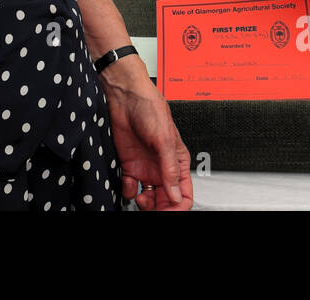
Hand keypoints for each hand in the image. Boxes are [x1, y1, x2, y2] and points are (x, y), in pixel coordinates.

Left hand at [101, 62, 192, 210]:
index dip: (178, 206)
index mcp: (178, 162)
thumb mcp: (164, 140)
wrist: (125, 97)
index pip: (183, 193)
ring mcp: (146, 167)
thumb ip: (169, 170)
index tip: (169, 211)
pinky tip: (128, 186)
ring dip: (145, 203)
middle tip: (151, 208)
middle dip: (160, 208)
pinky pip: (130, 187)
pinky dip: (128, 191)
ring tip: (139, 198)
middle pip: (166, 199)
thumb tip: (175, 195)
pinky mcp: (130, 165)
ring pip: (149, 197)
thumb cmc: (150, 109)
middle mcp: (162, 167)